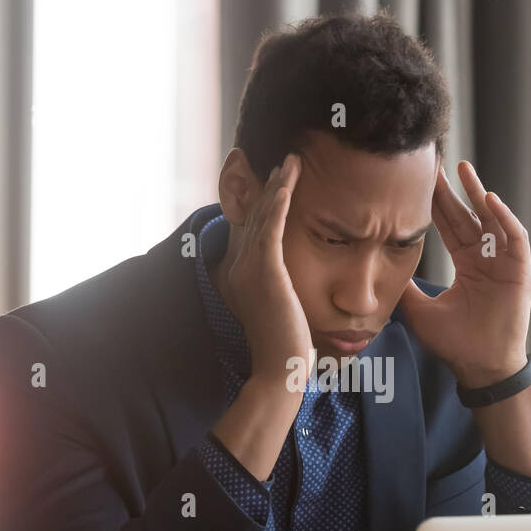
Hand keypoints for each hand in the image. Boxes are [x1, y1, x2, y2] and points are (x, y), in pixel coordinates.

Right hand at [222, 153, 312, 393]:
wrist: (279, 370)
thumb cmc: (285, 346)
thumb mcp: (278, 309)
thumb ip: (277, 289)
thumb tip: (287, 284)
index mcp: (240, 274)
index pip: (251, 229)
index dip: (262, 203)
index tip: (274, 181)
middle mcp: (239, 267)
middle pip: (254, 217)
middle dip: (268, 187)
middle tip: (282, 161)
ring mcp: (250, 269)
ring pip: (263, 218)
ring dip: (276, 187)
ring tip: (290, 162)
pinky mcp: (266, 273)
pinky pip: (271, 230)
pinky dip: (278, 205)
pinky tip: (286, 185)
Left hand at [398, 161, 530, 388]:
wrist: (481, 367)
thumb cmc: (454, 343)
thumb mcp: (418, 310)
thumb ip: (402, 287)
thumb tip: (375, 269)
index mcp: (466, 266)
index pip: (448, 226)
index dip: (434, 205)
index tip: (419, 182)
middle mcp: (485, 259)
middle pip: (466, 216)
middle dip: (452, 191)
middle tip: (435, 164)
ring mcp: (505, 263)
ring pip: (491, 219)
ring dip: (477, 193)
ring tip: (463, 169)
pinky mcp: (521, 270)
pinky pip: (514, 237)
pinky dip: (503, 217)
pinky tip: (487, 199)